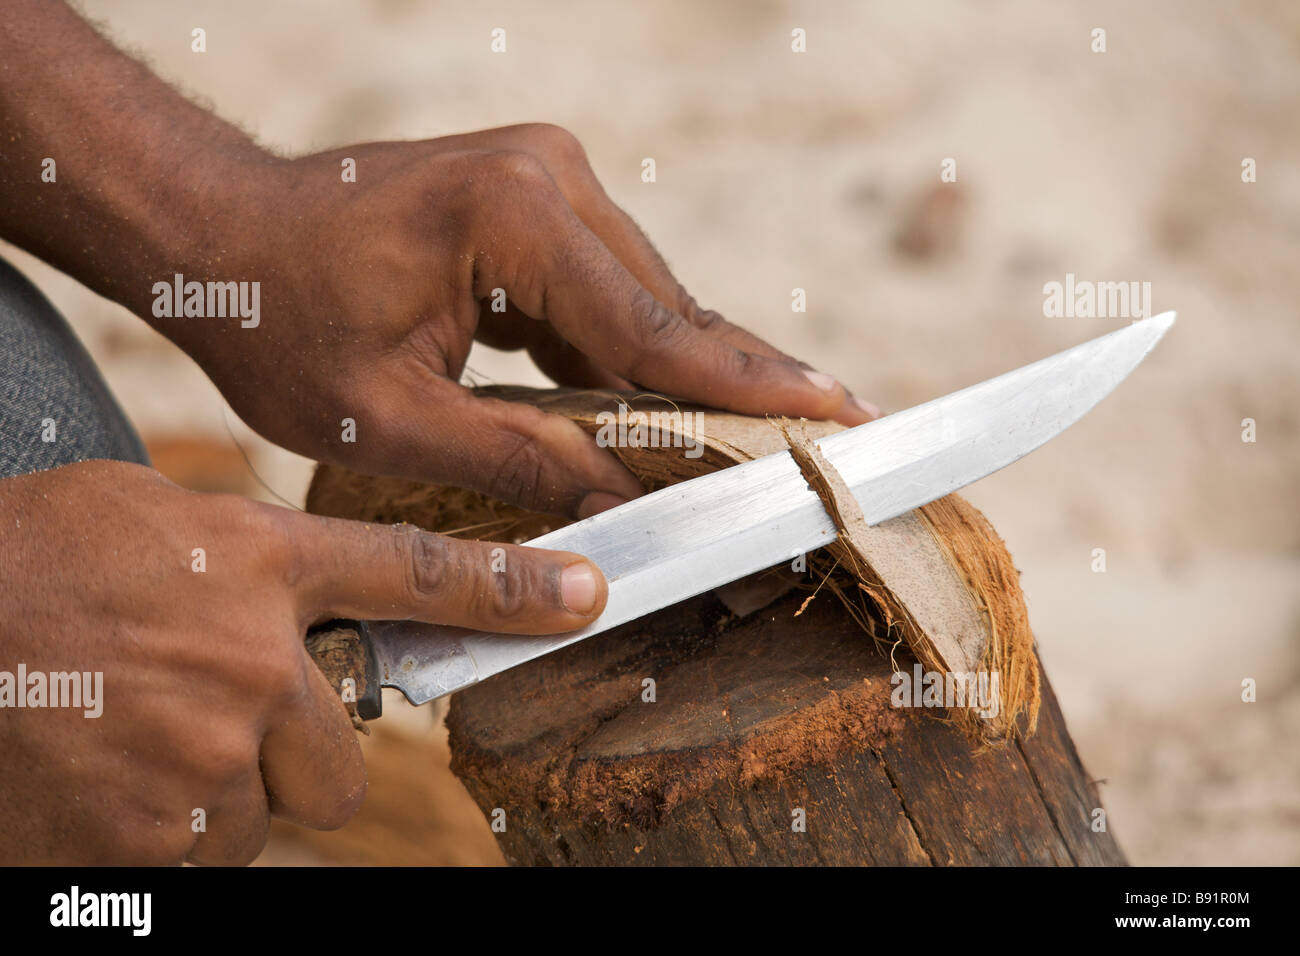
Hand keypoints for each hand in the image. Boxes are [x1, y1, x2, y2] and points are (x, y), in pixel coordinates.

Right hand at [0, 460, 606, 863]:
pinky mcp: (145, 846)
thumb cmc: (25, 563)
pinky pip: (198, 857)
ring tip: (128, 736)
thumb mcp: (152, 518)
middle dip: (288, 752)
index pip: (419, 573)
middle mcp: (247, 664)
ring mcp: (199, 761)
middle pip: (339, 759)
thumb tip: (312, 608)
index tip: (586, 594)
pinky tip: (100, 777)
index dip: (515, 587)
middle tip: (206, 715)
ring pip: (266, 814)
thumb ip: (253, 562)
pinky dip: (160, 833)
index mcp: (253, 564)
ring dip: (217, 793)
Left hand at [160, 124, 876, 517]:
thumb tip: (622, 506)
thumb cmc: (280, 320)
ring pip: (646, 299)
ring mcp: (546, 180)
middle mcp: (548, 178)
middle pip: (667, 308)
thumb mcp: (390, 421)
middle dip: (738, 384)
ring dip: (687, 373)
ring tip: (769, 430)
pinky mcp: (536, 201)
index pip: (652, 327)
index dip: (747, 386)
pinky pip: (609, 289)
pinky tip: (668, 404)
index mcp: (511, 219)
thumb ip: (518, 461)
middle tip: (831, 430)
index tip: (834, 410)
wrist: (220, 232)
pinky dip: (636, 352)